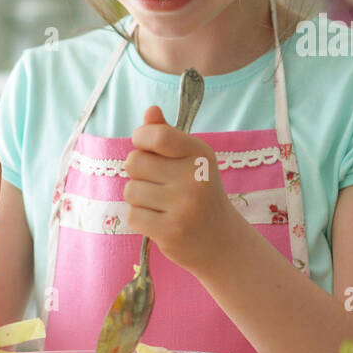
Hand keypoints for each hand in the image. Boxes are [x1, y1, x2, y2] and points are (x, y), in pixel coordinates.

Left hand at [122, 105, 241, 272]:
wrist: (222, 242)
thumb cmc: (200, 195)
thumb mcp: (191, 161)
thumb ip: (167, 135)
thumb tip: (150, 110)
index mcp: (200, 154)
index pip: (156, 135)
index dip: (140, 139)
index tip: (146, 148)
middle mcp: (194, 177)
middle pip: (134, 162)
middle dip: (138, 173)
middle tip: (158, 184)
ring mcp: (183, 206)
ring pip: (131, 191)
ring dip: (139, 199)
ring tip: (161, 205)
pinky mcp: (171, 232)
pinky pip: (133, 215)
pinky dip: (141, 219)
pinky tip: (160, 221)